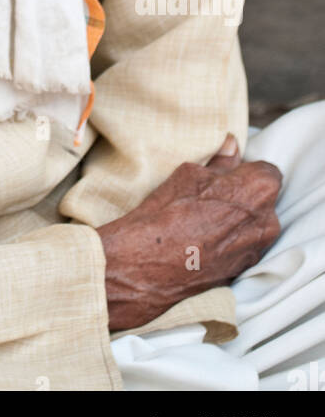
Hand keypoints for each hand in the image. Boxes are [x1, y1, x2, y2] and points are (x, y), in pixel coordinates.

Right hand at [96, 134, 281, 331]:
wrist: (149, 265)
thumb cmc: (167, 213)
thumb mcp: (189, 174)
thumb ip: (220, 161)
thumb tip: (232, 145)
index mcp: (258, 189)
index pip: (265, 171)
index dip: (243, 171)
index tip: (223, 176)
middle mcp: (267, 221)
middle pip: (262, 199)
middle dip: (242, 195)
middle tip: (210, 196)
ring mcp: (258, 249)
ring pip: (253, 223)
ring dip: (237, 219)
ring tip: (204, 220)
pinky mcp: (245, 270)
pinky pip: (244, 246)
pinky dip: (230, 241)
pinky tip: (204, 240)